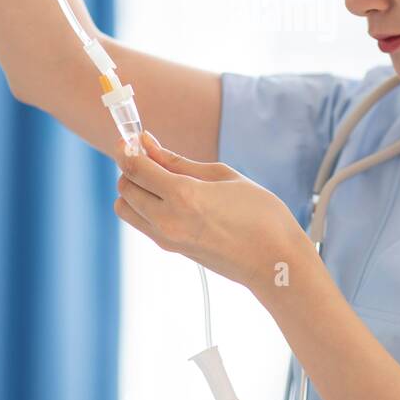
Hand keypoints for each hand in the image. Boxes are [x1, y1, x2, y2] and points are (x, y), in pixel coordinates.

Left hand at [113, 133, 308, 293]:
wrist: (275, 262)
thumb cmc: (260, 214)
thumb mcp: (223, 176)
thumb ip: (180, 161)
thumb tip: (148, 144)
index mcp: (183, 195)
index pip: (135, 168)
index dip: (128, 149)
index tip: (134, 138)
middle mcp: (167, 219)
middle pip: (124, 187)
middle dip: (132, 168)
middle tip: (152, 157)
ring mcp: (167, 238)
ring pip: (125, 208)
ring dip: (134, 190)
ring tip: (160, 181)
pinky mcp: (171, 250)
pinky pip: (141, 223)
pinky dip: (144, 207)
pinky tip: (170, 198)